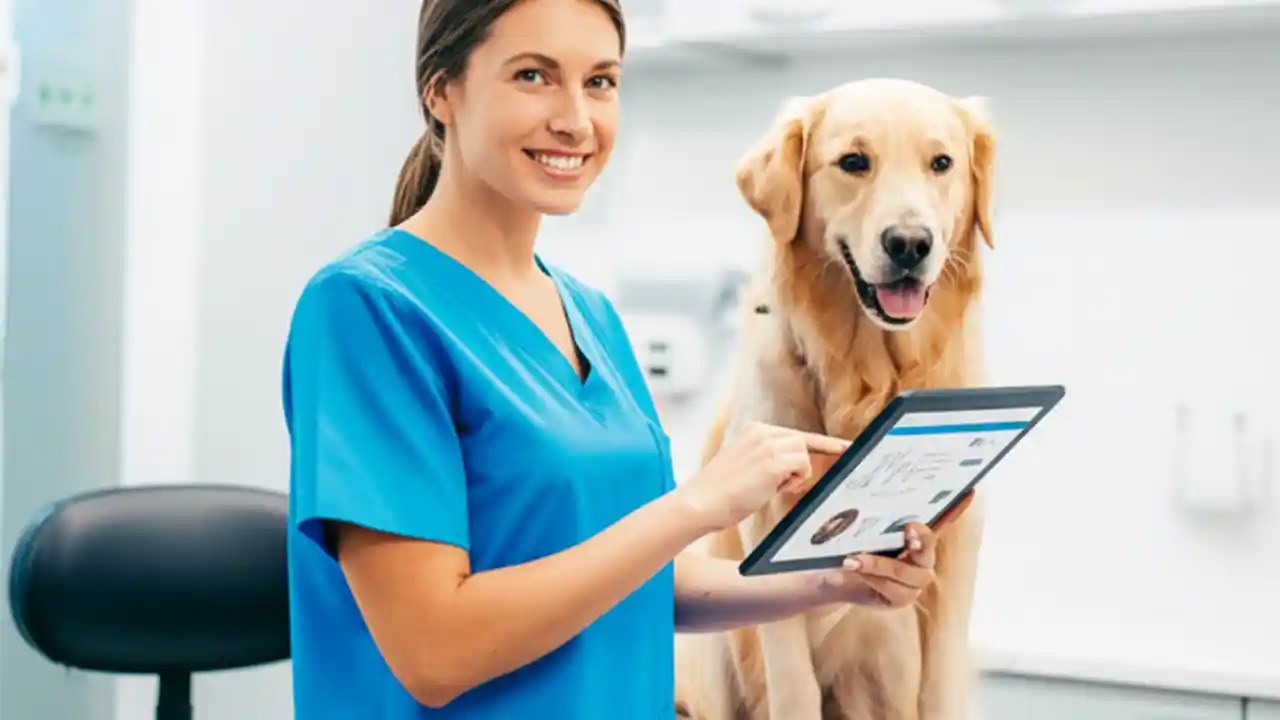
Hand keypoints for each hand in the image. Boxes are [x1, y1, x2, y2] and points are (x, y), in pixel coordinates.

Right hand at [675, 422, 849, 533]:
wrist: (701, 503)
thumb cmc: (721, 494)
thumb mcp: (746, 466)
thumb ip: (769, 460)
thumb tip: (796, 468)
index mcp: (754, 430)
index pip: (795, 435)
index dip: (822, 444)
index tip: (847, 447)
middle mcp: (761, 431)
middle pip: (803, 443)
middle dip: (801, 466)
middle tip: (784, 486)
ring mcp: (767, 444)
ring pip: (804, 455)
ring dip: (795, 476)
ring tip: (768, 487)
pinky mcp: (773, 461)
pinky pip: (803, 467)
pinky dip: (794, 481)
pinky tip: (772, 488)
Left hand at [809, 491, 974, 607]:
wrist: (832, 574)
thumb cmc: (848, 542)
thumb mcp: (855, 522)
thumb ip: (864, 503)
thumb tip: (848, 461)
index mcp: (916, 534)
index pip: (942, 518)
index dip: (957, 507)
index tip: (969, 492)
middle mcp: (922, 556)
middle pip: (929, 548)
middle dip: (922, 539)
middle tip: (909, 529)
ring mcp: (914, 580)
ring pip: (907, 573)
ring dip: (879, 564)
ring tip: (853, 558)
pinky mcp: (901, 598)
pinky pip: (894, 590)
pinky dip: (872, 578)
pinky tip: (853, 568)